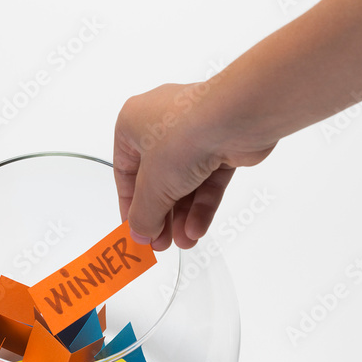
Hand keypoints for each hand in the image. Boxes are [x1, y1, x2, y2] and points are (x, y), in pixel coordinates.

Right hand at [113, 81, 275, 249]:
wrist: (235, 118)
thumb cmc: (183, 135)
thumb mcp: (152, 186)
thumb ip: (143, 214)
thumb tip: (139, 234)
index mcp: (133, 124)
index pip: (126, 172)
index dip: (131, 205)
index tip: (135, 229)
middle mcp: (162, 125)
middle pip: (157, 181)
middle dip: (160, 215)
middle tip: (161, 243)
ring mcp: (194, 134)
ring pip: (184, 183)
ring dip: (183, 216)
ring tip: (183, 242)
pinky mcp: (221, 145)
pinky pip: (207, 181)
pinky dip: (202, 205)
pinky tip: (197, 228)